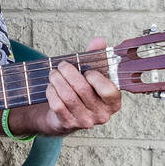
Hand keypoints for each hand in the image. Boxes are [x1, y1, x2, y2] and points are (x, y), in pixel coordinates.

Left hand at [2, 37, 120, 137]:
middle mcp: (101, 115)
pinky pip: (57, 105)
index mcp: (113, 103)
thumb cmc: (84, 92)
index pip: (108, 90)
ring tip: (53, 73)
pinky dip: (52, 92)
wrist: (68, 116)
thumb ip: (98, 57)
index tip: (87, 71)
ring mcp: (85, 121)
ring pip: (68, 96)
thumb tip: (99, 41)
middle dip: (69, 73)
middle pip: (83, 89)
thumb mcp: (94, 75)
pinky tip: (51, 87)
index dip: (95, 77)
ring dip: (57, 80)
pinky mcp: (68, 124)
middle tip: (62, 66)